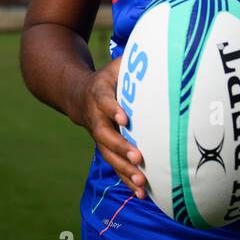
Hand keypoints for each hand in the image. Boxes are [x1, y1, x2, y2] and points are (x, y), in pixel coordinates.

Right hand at [77, 55, 148, 199]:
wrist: (77, 96)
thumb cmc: (107, 78)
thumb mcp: (116, 64)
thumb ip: (134, 59)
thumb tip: (162, 46)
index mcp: (99, 94)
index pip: (104, 101)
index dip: (113, 109)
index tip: (124, 118)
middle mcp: (96, 118)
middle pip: (105, 135)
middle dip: (121, 147)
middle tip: (139, 157)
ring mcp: (99, 136)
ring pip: (109, 155)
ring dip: (124, 170)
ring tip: (142, 182)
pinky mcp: (106, 149)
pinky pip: (115, 166)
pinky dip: (127, 180)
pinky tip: (143, 193)